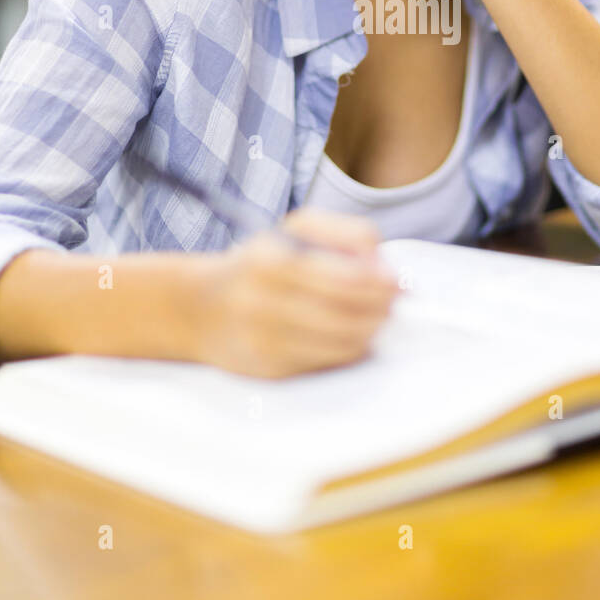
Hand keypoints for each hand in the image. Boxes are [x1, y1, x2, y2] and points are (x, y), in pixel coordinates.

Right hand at [190, 209, 400, 378]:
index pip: (345, 278)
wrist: (200, 309)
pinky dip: (349, 349)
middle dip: (381, 308)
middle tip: (395, 301)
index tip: (399, 282)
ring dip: (371, 330)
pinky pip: (328, 362)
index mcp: (273, 261)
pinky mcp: (270, 369)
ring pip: (343, 342)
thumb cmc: (261, 264)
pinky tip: (351, 336)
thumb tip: (386, 266)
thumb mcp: (298, 230)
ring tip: (376, 317)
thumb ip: (347, 235)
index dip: (381, 282)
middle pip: (348, 314)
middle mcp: (264, 303)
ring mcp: (266, 340)